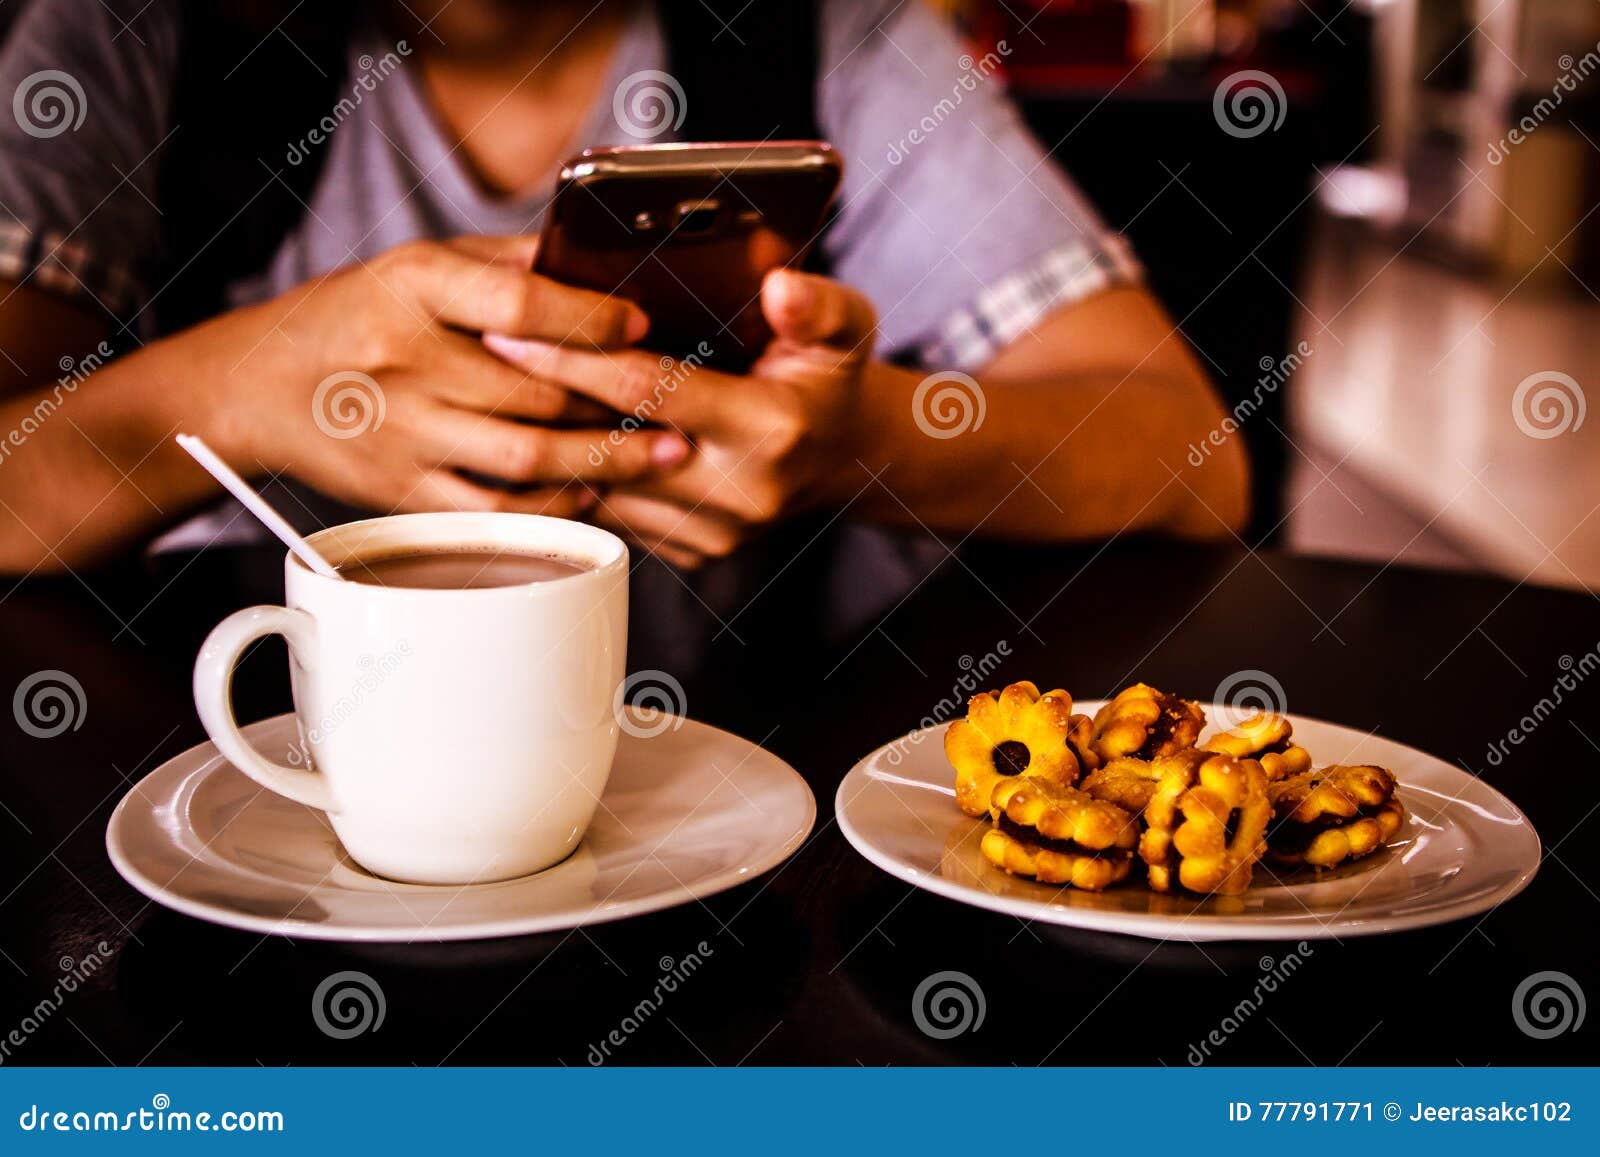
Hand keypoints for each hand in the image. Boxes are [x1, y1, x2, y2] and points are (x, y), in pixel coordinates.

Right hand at [190, 235, 688, 516]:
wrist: (259, 385)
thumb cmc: (357, 315)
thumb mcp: (419, 264)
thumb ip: (505, 261)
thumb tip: (598, 256)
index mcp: (412, 285)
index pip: (516, 301)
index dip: (591, 319)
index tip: (642, 327)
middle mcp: (405, 358)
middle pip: (538, 388)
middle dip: (621, 400)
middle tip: (682, 404)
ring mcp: (403, 431)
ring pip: (526, 456)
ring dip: (606, 459)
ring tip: (664, 453)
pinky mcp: (401, 491)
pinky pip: (493, 511)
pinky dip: (553, 508)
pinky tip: (594, 496)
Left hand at [484, 269, 875, 565]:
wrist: (842, 458)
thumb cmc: (828, 379)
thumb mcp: (846, 328)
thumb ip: (817, 304)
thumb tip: (779, 284)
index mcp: (770, 428)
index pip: (650, 390)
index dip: (578, 358)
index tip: (513, 329)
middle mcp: (739, 490)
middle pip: (611, 443)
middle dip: (545, 400)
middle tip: (481, 357)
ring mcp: (713, 531)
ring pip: (604, 487)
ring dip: (551, 442)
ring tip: (496, 392)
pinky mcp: (693, 551)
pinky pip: (615, 513)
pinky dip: (577, 474)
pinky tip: (540, 434)